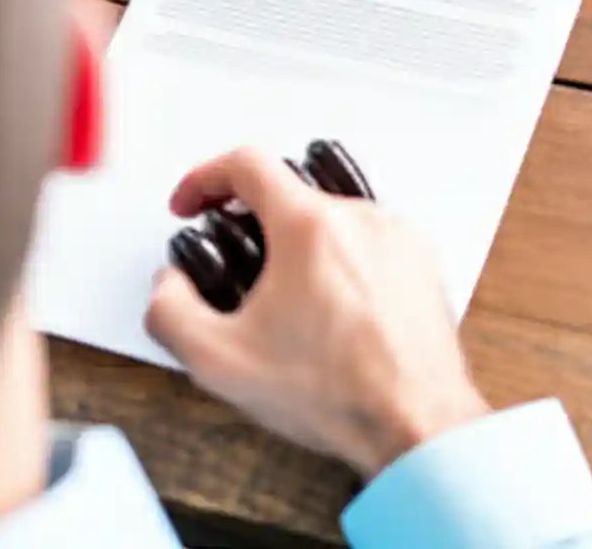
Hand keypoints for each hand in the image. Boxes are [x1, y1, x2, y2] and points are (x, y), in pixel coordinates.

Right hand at [146, 148, 489, 477]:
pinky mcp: (421, 265)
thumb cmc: (336, 395)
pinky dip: (337, 262)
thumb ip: (169, 311)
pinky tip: (326, 311)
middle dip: (248, 221)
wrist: (418, 428)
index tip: (191, 205)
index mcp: (309, 226)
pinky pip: (366, 242)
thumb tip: (169, 285)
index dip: (203, 178)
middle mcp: (360, 219)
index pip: (246, 163)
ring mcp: (397, 239)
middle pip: (288, 191)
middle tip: (232, 262)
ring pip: (329, 217)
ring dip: (295, 244)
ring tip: (282, 297)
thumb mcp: (219, 360)